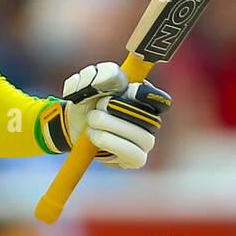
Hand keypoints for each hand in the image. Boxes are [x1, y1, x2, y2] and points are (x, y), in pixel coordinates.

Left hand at [50, 61, 171, 168]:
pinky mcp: (136, 159)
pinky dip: (111, 144)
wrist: (74, 126)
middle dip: (119, 111)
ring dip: (111, 127)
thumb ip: (102, 76)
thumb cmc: (88, 103)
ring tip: (91, 122)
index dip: (147, 95)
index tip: (130, 90)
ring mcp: (145, 141)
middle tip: (97, 108)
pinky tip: (95, 136)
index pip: (161, 99)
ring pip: (141, 136)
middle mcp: (151, 121)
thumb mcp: (89, 85)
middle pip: (148, 117)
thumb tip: (116, 77)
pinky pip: (133, 154)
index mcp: (147, 99)